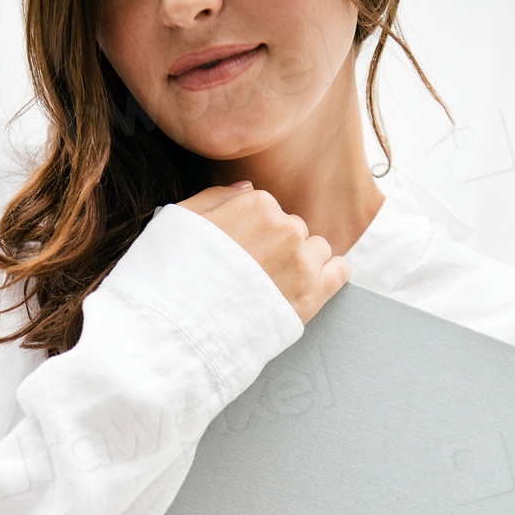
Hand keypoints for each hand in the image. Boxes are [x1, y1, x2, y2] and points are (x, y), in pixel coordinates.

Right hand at [176, 183, 350, 326]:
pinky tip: (311, 285)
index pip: (268, 209)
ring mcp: (302, 262)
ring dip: (302, 262)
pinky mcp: (313, 295)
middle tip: (253, 273)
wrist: (183, 327)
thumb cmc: (174, 274)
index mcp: (256, 204)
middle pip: (293, 229)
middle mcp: (285, 227)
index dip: (253, 231)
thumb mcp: (180, 220)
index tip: (240, 252)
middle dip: (277, 247)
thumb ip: (216, 196)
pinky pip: (340, 271)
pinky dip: (330, 274)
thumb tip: (248, 188)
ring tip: (274, 285)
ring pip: (317, 249)